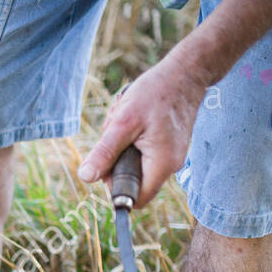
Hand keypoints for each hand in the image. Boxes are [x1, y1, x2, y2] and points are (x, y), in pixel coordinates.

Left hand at [77, 54, 207, 208]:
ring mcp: (170, 156)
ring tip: (126, 120)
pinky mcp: (167, 146)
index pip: (135, 199)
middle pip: (131, 180)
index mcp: (161, 165)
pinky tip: (133, 119)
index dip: (115, 188)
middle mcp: (169, 166)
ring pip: (134, 164)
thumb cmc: (156, 93)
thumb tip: (86, 177)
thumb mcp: (123, 122)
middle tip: (116, 133)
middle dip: (116, 161)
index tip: (107, 165)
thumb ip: (105, 152)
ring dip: (122, 146)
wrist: (185, 72)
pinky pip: (141, 152)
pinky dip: (131, 138)